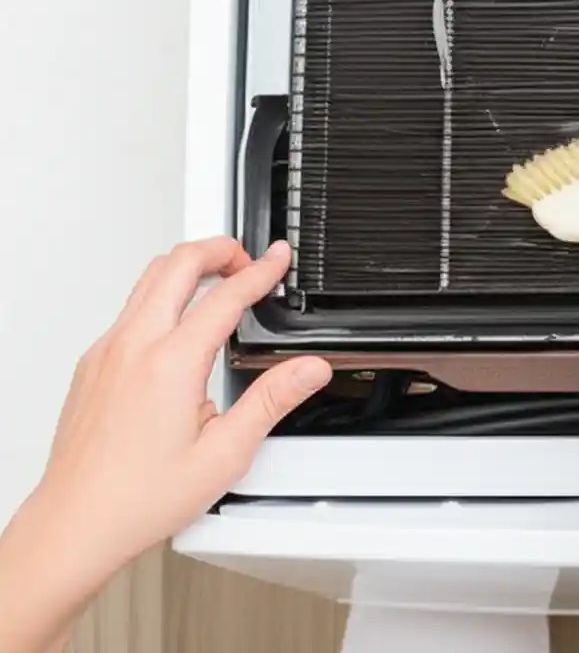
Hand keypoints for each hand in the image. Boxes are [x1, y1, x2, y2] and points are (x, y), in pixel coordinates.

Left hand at [33, 238, 331, 562]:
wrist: (77, 521)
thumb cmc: (139, 497)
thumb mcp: (225, 453)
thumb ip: (271, 400)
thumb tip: (308, 369)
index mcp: (171, 364)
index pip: (224, 296)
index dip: (260, 271)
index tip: (278, 258)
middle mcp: (132, 347)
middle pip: (177, 264)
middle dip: (219, 249)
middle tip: (248, 259)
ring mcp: (106, 352)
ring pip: (148, 279)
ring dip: (188, 267)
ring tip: (219, 280)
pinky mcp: (92, 364)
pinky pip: (129, 309)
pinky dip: (162, 296)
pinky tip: (181, 325)